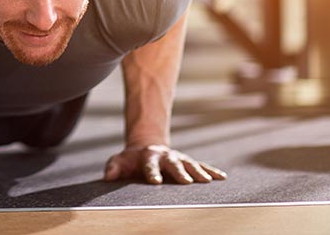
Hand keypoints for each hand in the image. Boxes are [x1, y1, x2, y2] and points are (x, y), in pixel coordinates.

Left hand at [103, 144, 226, 184]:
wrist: (146, 147)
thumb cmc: (131, 160)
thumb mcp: (120, 161)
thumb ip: (114, 168)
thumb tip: (108, 177)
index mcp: (148, 156)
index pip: (149, 165)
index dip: (152, 173)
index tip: (155, 181)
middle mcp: (166, 156)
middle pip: (173, 163)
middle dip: (180, 172)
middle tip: (187, 182)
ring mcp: (179, 158)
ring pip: (190, 164)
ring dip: (199, 172)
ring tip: (207, 181)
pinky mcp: (188, 162)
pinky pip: (202, 166)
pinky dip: (211, 171)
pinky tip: (221, 178)